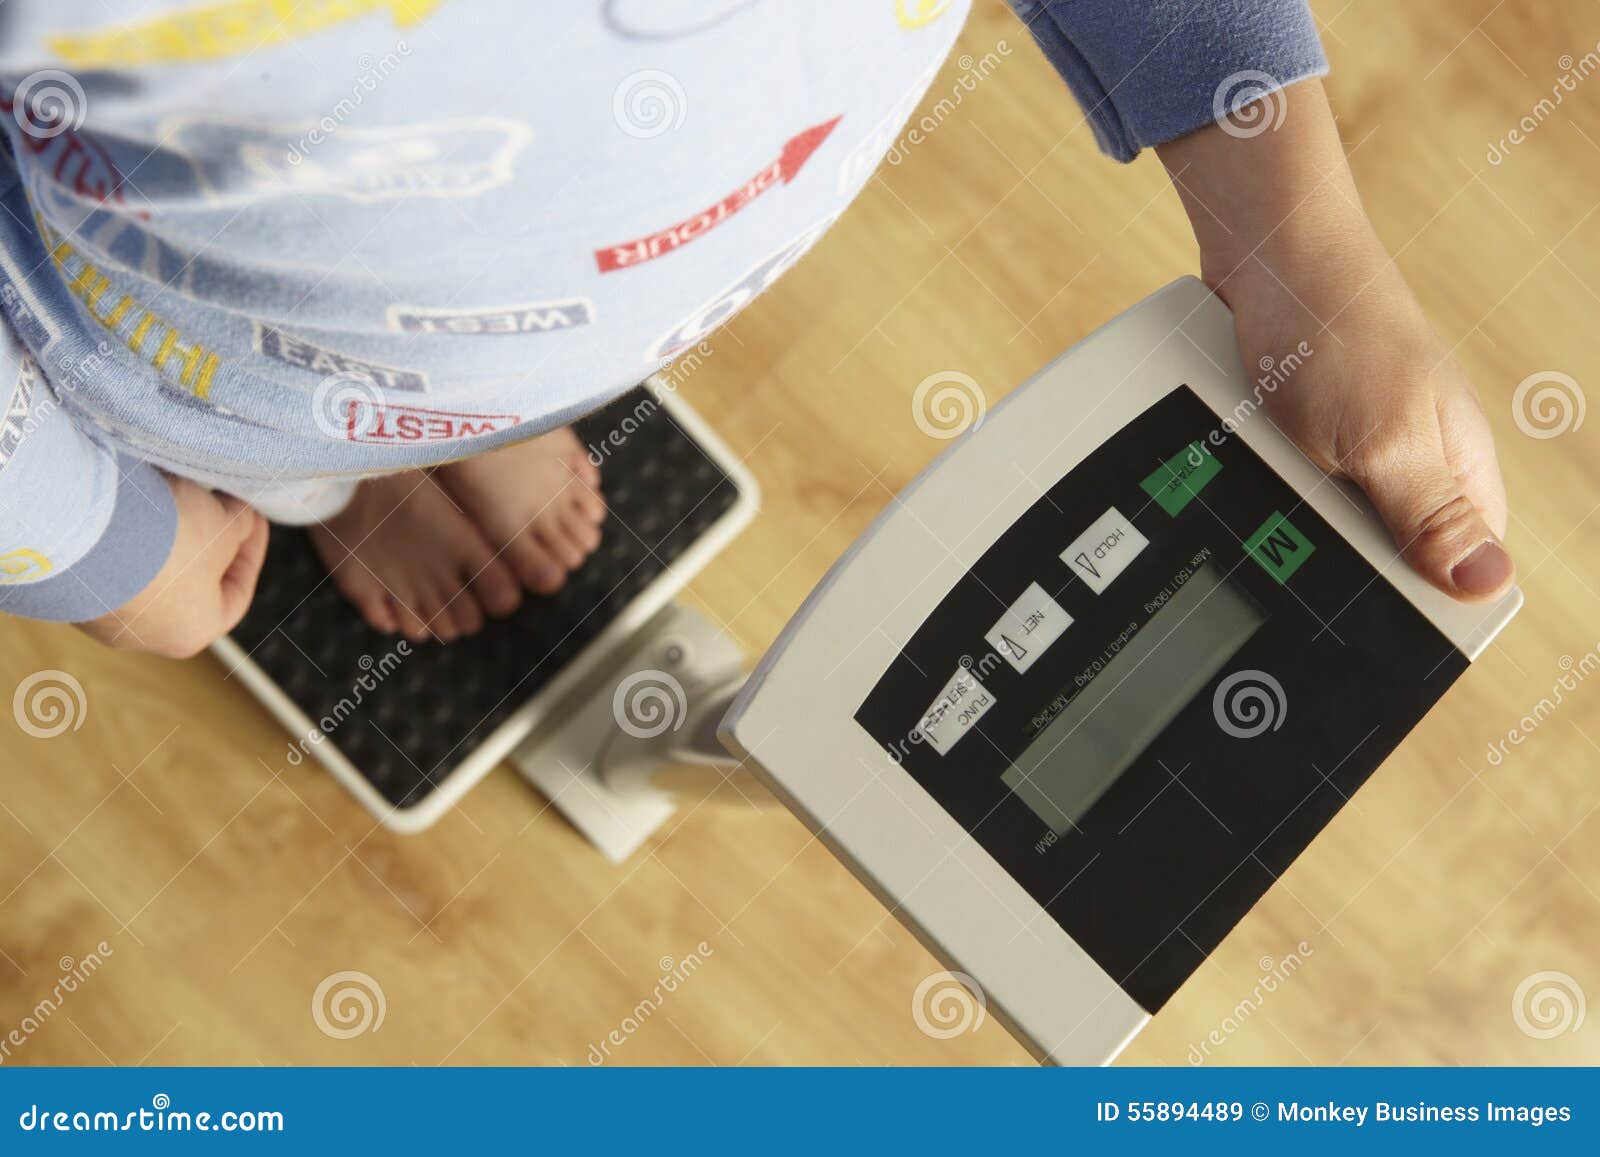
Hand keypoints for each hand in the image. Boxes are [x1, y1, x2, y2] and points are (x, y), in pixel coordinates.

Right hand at [77, 475, 268, 656]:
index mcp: (192, 631)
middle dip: (201, 539)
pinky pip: (103, 557)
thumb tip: (238, 518)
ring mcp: (98, 614)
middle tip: (207, 501)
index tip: (251, 518)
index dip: (250, 553)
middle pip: (187, 582)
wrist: (82, 531)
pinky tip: (127, 499)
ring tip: (166, 491)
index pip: (235, 597)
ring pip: (142, 568)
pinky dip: (120, 529)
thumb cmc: (170, 540)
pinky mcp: (65, 586)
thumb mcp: (224, 524)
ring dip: (158, 530)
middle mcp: (142, 634)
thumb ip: (240, 525)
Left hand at [1158, 80, 1513, 602]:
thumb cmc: (1333, 330)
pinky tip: (1239, 480)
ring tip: (1268, 495)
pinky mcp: (1308, 441)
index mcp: (1460, 473)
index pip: (1461, 574)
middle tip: (1299, 539)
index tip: (1361, 626)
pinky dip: (1259, 491)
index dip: (1417, 610)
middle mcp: (1417, 466)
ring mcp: (1360, 453)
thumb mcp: (1384, 439)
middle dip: (1334, 564)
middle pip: (1383, 562)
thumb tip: (1487, 582)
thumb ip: (1426, 513)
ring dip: (1287, 526)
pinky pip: (1283, 493)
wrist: (1266, 256)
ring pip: (1323, 531)